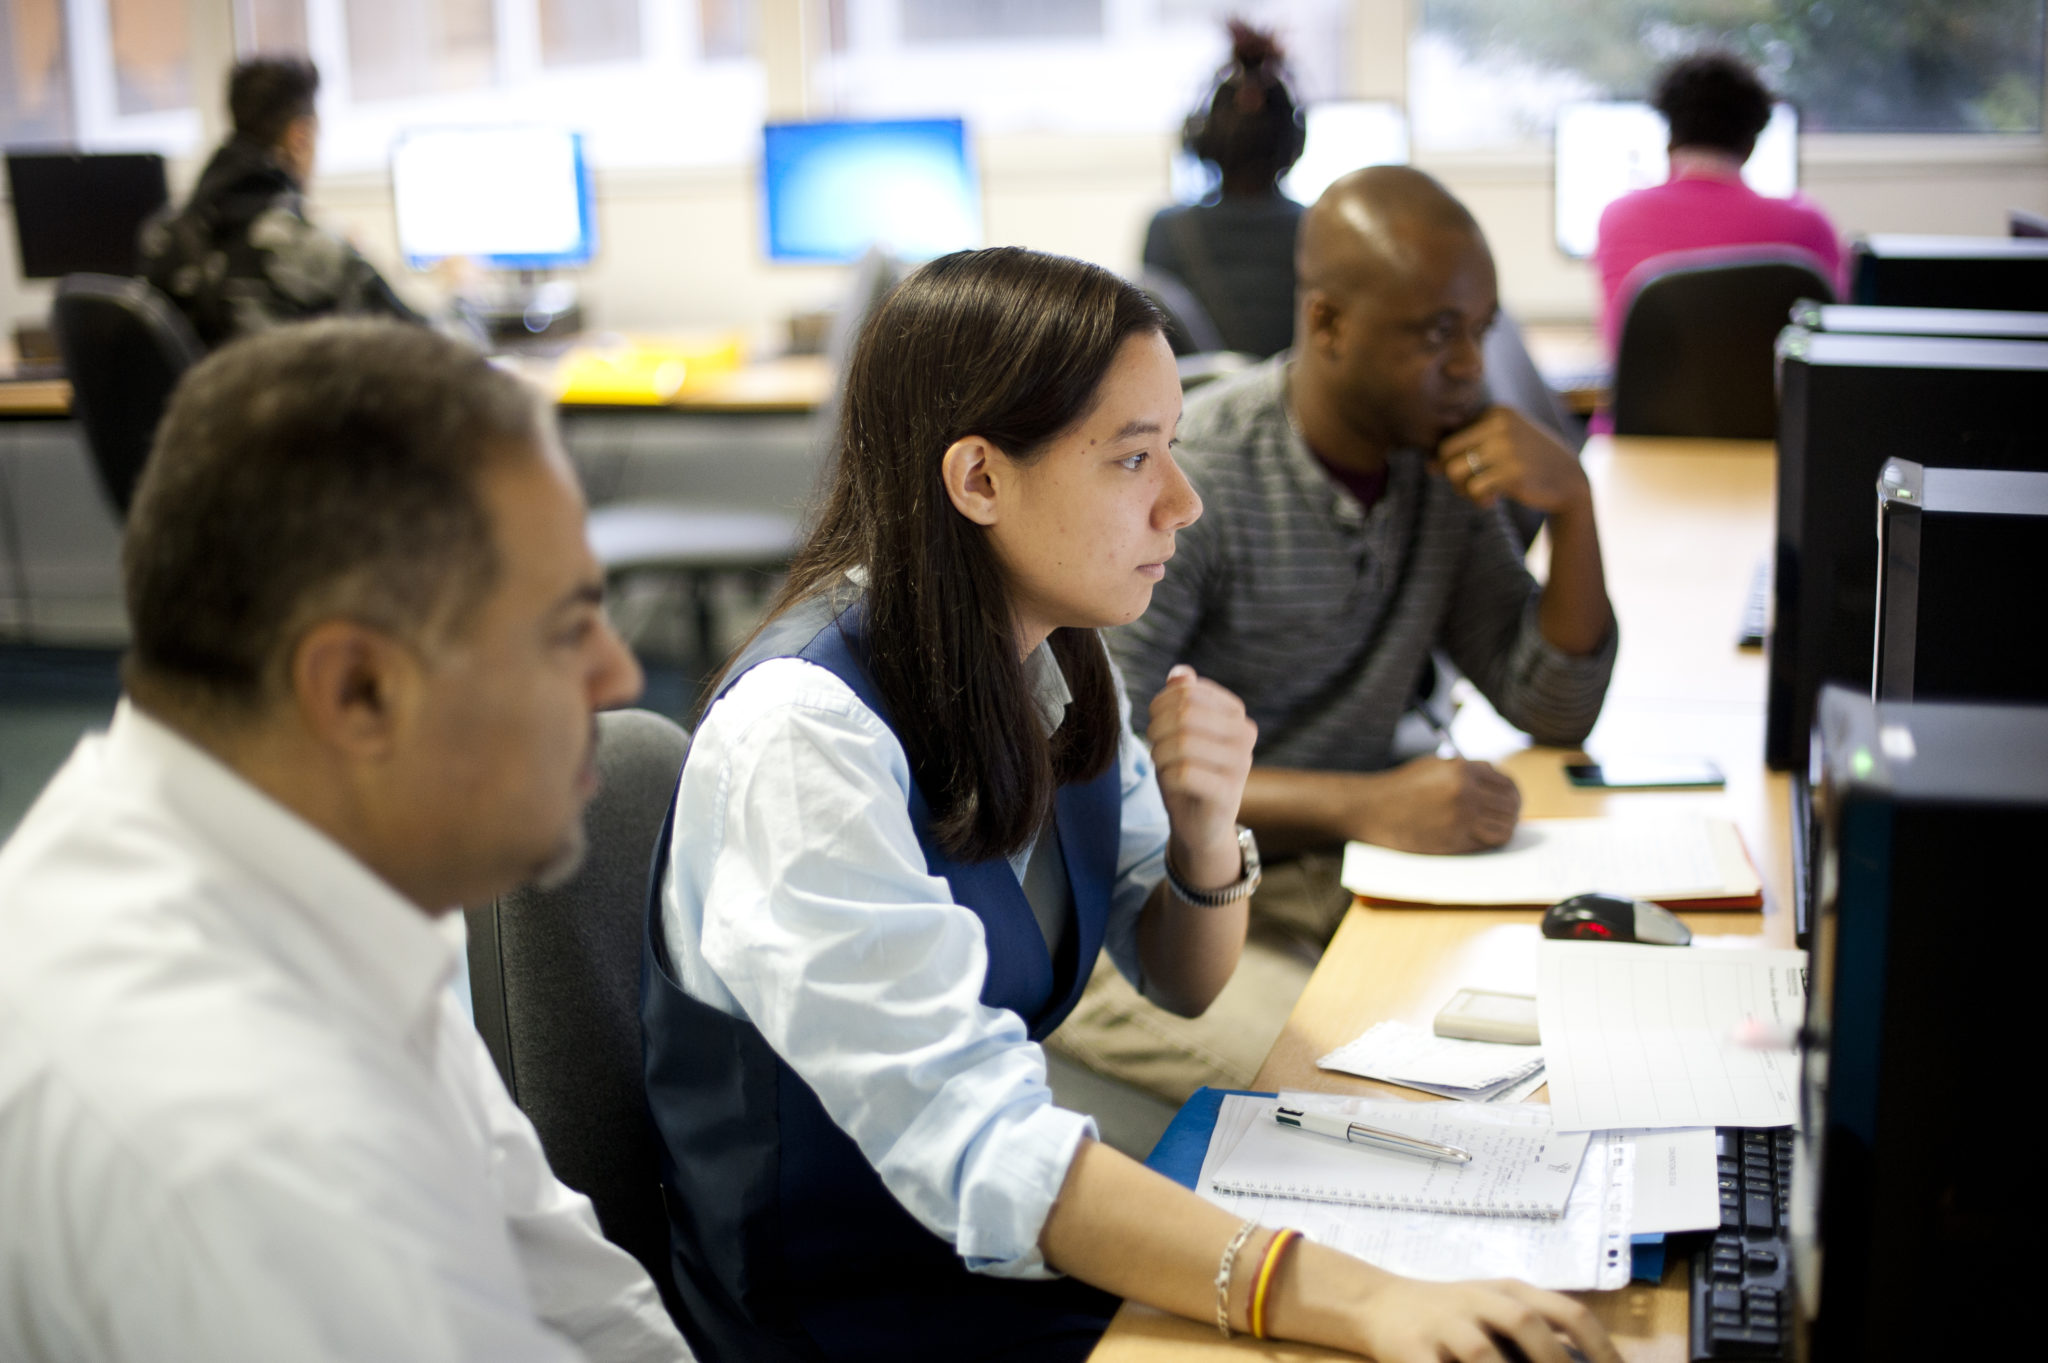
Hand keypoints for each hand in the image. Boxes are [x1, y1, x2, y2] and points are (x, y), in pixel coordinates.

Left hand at [1147, 665, 1256, 881]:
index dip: (1159, 705)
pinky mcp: (1229, 793)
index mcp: (1236, 712)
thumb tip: (1179, 673)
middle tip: (1154, 745)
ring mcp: (1241, 764)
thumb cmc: (1188, 771)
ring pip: (1182, 742)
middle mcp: (1245, 734)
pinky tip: (1171, 782)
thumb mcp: (1180, 730)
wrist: (1199, 823)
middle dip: (1157, 728)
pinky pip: (1183, 773)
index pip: (1187, 691)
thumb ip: (1181, 699)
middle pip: (1185, 714)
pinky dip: (1166, 776)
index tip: (1156, 723)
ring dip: (1159, 754)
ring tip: (1161, 762)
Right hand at [1353, 755, 1519, 853]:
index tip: (1511, 799)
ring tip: (1499, 827)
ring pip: (1506, 824)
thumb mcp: (1435, 766)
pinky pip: (1492, 840)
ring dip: (1507, 826)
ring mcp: (1462, 818)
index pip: (1505, 782)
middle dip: (1513, 809)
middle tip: (1510, 815)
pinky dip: (1494, 839)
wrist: (1372, 810)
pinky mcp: (1456, 840)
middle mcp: (1466, 792)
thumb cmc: (1402, 788)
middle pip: (1510, 803)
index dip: (1511, 792)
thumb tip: (1497, 781)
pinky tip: (1487, 836)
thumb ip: (1467, 770)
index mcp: (1461, 769)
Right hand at [1353, 1277, 1618, 1362]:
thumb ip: (1538, 1333)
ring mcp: (1444, 1324)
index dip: (1600, 1346)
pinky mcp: (1411, 1348)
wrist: (1378, 1304)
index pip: (1567, 1310)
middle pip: (1526, 1323)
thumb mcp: (1496, 1310)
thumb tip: (1589, 1362)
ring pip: (1481, 1353)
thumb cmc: (1452, 1315)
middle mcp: (1479, 1300)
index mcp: (1510, 1291)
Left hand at [1435, 407, 1589, 515]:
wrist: (1570, 479)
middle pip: (1446, 453)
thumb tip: (1429, 466)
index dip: (1451, 460)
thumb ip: (1467, 450)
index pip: (1450, 437)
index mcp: (1495, 412)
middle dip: (1451, 475)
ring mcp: (1506, 447)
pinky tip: (1492, 501)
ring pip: (1454, 471)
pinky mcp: (1513, 472)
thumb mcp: (1500, 446)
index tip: (1472, 472)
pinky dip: (1478, 500)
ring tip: (1480, 494)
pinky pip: (1473, 489)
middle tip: (1470, 486)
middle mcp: (1499, 425)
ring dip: (1461, 489)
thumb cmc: (1529, 461)